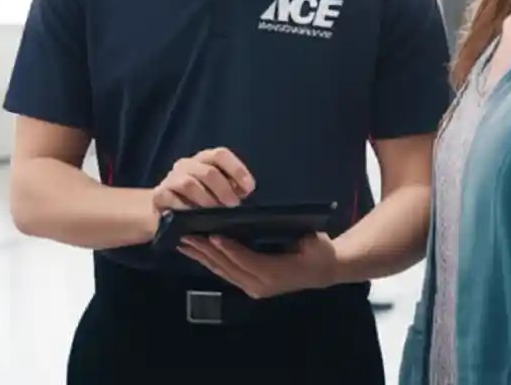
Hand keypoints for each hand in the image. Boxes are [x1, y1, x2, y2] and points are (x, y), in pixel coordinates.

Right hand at [151, 147, 255, 211]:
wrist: (165, 210)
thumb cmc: (198, 199)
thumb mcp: (218, 191)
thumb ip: (232, 187)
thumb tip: (244, 190)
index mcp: (204, 159)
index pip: (221, 155)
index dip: (237, 170)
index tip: (249, 189)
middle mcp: (187, 164)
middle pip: (208, 171)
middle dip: (224, 190)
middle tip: (233, 205)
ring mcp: (171, 178)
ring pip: (190, 184)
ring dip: (206, 200)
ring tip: (215, 213)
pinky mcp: (159, 194)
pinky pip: (172, 199)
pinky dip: (185, 208)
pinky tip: (192, 216)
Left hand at [179, 233, 339, 298]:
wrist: (327, 269)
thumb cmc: (318, 250)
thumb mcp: (308, 239)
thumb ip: (286, 233)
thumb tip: (260, 221)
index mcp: (274, 273)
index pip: (245, 259)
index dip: (227, 248)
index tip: (210, 235)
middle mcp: (260, 285)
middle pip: (228, 266)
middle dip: (205, 251)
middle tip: (185, 235)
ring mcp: (254, 289)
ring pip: (223, 272)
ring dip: (202, 258)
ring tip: (183, 244)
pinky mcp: (250, 286)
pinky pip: (227, 274)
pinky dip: (211, 262)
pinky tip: (198, 253)